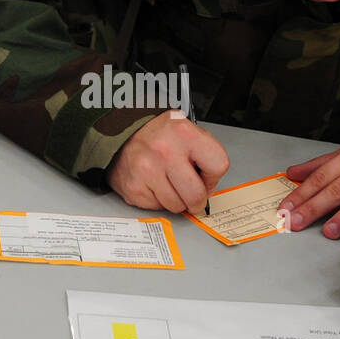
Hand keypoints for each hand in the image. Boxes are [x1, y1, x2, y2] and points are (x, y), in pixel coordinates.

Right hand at [107, 110, 229, 213]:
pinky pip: (157, 207)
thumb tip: (210, 186)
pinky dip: (158, 200)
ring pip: (177, 206)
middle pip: (196, 194)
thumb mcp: (187, 130)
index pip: (218, 166)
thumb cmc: (158, 136)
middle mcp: (165, 151)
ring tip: (168, 182)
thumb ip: (205, 154)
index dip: (213, 176)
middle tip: (192, 193)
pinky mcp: (134, 188)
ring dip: (176, 200)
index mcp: (184, 133)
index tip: (205, 175)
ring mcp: (147, 171)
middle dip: (197, 199)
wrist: (121, 135)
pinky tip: (153, 184)